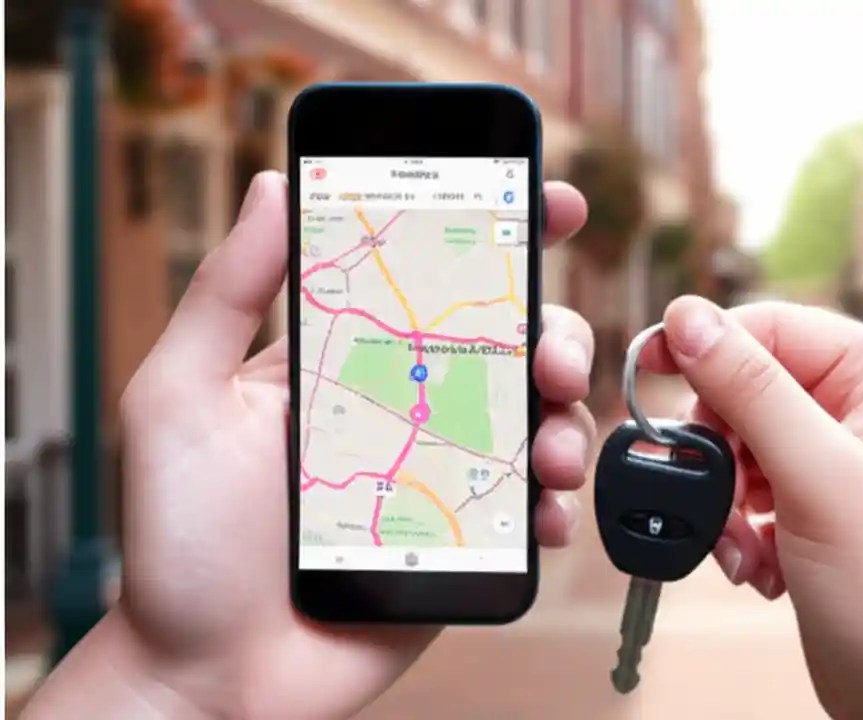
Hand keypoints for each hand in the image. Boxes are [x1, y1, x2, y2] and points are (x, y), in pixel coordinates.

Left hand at [25, 173, 595, 719]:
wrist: (213, 676)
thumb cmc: (181, 541)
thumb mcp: (180, 399)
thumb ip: (227, 294)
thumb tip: (275, 187)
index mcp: (350, 359)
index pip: (433, 276)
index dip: (501, 233)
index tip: (553, 205)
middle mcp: (409, 406)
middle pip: (511, 344)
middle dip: (557, 334)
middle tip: (554, 360)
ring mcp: (446, 474)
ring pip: (541, 421)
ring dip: (569, 422)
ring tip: (551, 455)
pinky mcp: (470, 542)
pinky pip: (537, 509)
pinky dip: (558, 505)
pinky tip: (542, 515)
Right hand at [640, 297, 862, 719]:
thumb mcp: (817, 481)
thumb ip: (751, 392)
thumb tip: (688, 316)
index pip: (773, 327)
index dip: (707, 348)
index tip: (645, 372)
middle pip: (747, 385)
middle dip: (720, 448)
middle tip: (721, 498)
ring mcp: (838, 455)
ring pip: (738, 441)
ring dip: (725, 499)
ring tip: (747, 550)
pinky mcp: (814, 502)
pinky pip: (745, 487)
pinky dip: (737, 527)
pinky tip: (761, 567)